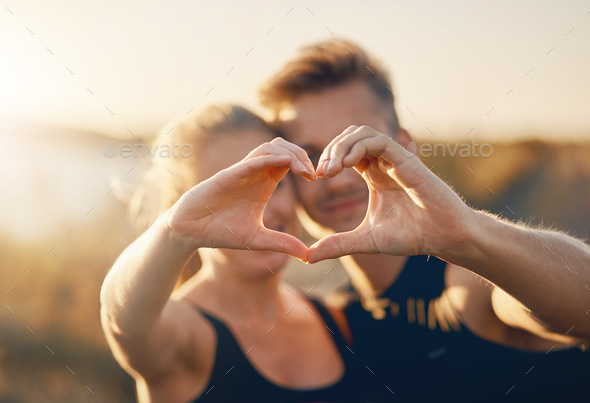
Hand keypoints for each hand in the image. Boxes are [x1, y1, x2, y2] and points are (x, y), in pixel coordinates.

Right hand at [166, 138, 315, 260]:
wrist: (190, 231)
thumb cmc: (220, 231)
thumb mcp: (258, 239)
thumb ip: (282, 243)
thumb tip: (307, 255)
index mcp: (263, 184)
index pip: (289, 162)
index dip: (305, 165)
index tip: (315, 179)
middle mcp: (254, 174)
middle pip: (283, 148)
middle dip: (301, 155)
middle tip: (313, 173)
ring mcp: (242, 172)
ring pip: (269, 147)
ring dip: (290, 153)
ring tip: (304, 170)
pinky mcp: (229, 175)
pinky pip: (252, 160)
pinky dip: (270, 157)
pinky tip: (285, 164)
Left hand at [307, 125, 475, 262]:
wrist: (444, 238)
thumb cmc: (412, 236)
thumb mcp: (365, 241)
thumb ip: (338, 245)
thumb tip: (307, 257)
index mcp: (374, 175)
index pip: (345, 153)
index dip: (327, 159)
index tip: (315, 177)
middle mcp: (383, 163)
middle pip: (350, 138)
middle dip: (330, 150)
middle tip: (320, 172)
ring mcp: (395, 159)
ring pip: (362, 133)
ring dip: (341, 145)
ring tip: (330, 169)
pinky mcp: (407, 160)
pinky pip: (379, 141)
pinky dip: (358, 147)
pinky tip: (345, 166)